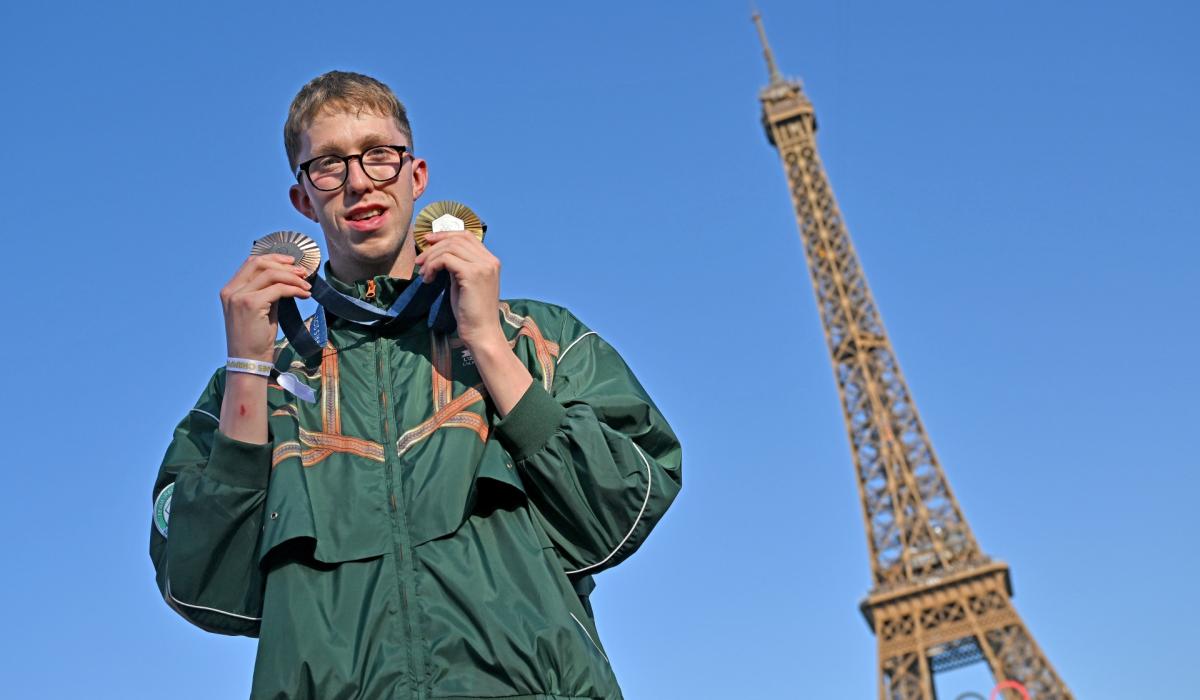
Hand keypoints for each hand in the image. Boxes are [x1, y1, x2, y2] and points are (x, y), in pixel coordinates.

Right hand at [220, 254, 311, 361]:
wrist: (249, 361)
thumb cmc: (255, 339)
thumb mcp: (260, 309)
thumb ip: (267, 292)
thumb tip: (287, 278)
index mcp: (230, 290)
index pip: (251, 263)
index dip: (273, 259)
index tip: (292, 262)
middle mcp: (231, 291)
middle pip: (259, 263)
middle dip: (284, 265)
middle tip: (303, 272)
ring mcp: (239, 297)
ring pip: (270, 274)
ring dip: (292, 277)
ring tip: (306, 285)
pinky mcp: (251, 304)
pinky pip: (278, 289)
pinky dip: (294, 289)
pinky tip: (304, 294)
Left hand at [414, 230, 503, 350]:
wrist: (481, 332)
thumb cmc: (471, 312)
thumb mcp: (464, 282)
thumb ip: (458, 265)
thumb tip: (438, 252)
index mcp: (490, 261)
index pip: (466, 236)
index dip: (445, 234)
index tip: (427, 241)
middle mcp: (489, 260)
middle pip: (456, 239)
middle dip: (434, 247)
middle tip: (419, 261)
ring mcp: (483, 266)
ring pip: (449, 248)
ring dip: (431, 258)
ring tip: (424, 274)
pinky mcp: (472, 274)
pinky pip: (446, 259)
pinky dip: (432, 266)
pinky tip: (428, 279)